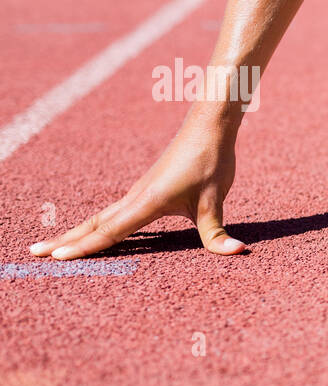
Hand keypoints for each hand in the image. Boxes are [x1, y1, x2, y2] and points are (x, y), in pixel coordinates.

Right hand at [30, 116, 245, 259]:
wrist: (209, 127)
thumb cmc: (210, 161)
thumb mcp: (215, 201)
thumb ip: (217, 232)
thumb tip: (236, 252)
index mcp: (147, 202)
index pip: (109, 231)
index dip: (84, 247)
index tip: (57, 258)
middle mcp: (136, 197)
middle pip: (93, 224)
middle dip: (65, 240)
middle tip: (34, 253)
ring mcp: (138, 192)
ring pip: (101, 217)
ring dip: (76, 231)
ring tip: (54, 246)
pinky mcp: (146, 189)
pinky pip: (115, 212)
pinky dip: (98, 224)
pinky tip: (96, 231)